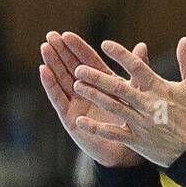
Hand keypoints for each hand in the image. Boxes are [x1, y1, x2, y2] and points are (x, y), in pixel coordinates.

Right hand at [40, 31, 145, 168]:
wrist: (126, 152)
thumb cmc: (132, 122)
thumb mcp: (136, 92)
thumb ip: (136, 69)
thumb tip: (142, 45)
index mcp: (101, 83)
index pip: (87, 61)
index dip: (77, 48)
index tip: (67, 34)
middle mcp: (86, 91)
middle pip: (70, 67)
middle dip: (60, 51)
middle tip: (50, 35)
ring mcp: (76, 103)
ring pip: (62, 79)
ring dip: (52, 64)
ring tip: (44, 48)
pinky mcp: (69, 117)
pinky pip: (58, 98)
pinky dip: (50, 84)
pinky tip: (43, 70)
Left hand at [72, 37, 185, 167]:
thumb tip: (183, 40)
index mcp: (160, 89)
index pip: (137, 67)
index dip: (121, 54)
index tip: (105, 44)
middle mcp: (147, 104)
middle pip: (118, 88)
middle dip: (97, 77)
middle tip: (78, 68)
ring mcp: (141, 123)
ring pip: (113, 107)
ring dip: (93, 96)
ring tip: (75, 86)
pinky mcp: (137, 140)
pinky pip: (114, 133)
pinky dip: (97, 128)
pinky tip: (80, 122)